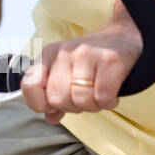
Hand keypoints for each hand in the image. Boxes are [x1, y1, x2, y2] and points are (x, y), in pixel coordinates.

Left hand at [20, 21, 142, 124]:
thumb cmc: (93, 59)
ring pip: (80, 100)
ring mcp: (87, 54)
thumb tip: (50, 118)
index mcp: (49, 54)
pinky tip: (111, 95)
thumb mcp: (66, 71)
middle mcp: (65, 52)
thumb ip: (53, 95)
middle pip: (57, 99)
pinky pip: (102, 98)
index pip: (29, 86)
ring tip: (99, 95)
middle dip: (72, 107)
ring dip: (93, 106)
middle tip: (84, 98)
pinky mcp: (110, 60)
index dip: (40, 104)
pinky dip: (108, 103)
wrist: (125, 37)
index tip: (55, 105)